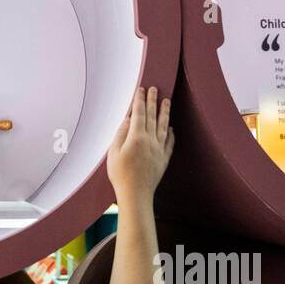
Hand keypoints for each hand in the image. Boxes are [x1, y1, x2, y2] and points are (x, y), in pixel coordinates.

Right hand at [107, 87, 174, 203]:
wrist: (136, 194)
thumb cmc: (120, 175)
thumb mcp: (113, 152)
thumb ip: (121, 133)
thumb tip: (128, 119)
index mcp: (136, 138)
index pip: (139, 114)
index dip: (140, 101)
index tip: (141, 90)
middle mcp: (150, 141)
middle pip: (152, 117)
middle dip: (153, 101)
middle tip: (155, 88)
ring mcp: (159, 150)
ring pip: (163, 127)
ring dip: (165, 112)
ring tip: (167, 101)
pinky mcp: (164, 159)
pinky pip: (169, 143)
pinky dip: (170, 134)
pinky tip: (170, 128)